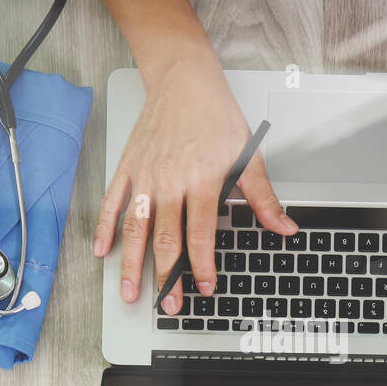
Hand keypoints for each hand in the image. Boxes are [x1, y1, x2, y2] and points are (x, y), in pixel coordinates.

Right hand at [92, 52, 297, 314]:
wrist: (183, 79)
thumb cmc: (215, 115)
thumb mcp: (249, 155)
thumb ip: (263, 198)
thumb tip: (285, 227)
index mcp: (201, 180)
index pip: (200, 235)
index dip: (203, 266)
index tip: (206, 289)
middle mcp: (169, 182)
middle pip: (165, 239)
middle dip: (166, 277)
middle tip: (168, 305)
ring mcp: (144, 177)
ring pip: (135, 228)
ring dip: (131, 264)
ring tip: (129, 292)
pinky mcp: (128, 168)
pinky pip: (112, 203)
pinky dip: (104, 228)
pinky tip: (101, 252)